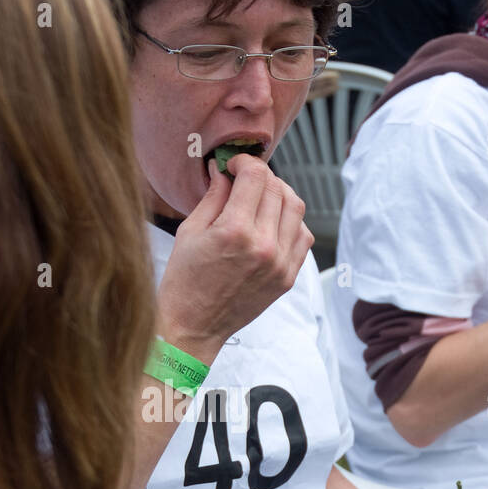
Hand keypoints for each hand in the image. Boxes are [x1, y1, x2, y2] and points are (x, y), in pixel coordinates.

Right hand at [156, 154, 313, 362]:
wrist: (194, 326)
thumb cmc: (184, 281)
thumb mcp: (189, 232)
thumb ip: (213, 196)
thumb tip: (224, 169)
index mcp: (234, 231)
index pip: (255, 176)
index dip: (244, 162)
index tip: (234, 165)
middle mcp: (263, 245)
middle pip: (278, 188)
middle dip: (260, 176)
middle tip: (244, 180)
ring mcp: (280, 263)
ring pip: (296, 208)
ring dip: (279, 195)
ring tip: (260, 200)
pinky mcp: (287, 277)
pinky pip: (303, 236)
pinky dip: (291, 222)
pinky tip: (271, 224)